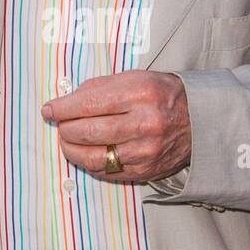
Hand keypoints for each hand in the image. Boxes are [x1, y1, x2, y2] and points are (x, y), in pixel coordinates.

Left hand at [41, 70, 190, 184]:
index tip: (49, 109)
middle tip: (60, 125)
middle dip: (66, 129)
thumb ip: (100, 87)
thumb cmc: (162, 94)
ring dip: (73, 150)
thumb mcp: (136, 77)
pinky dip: (90, 163)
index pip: (89, 103)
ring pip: (94, 157)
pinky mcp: (146, 170)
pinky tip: (86, 153)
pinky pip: (108, 171)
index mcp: (140, 93)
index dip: (63, 108)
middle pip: (88, 132)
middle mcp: (145, 123)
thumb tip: (67, 101)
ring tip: (68, 141)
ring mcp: (146, 151)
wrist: (200, 120)